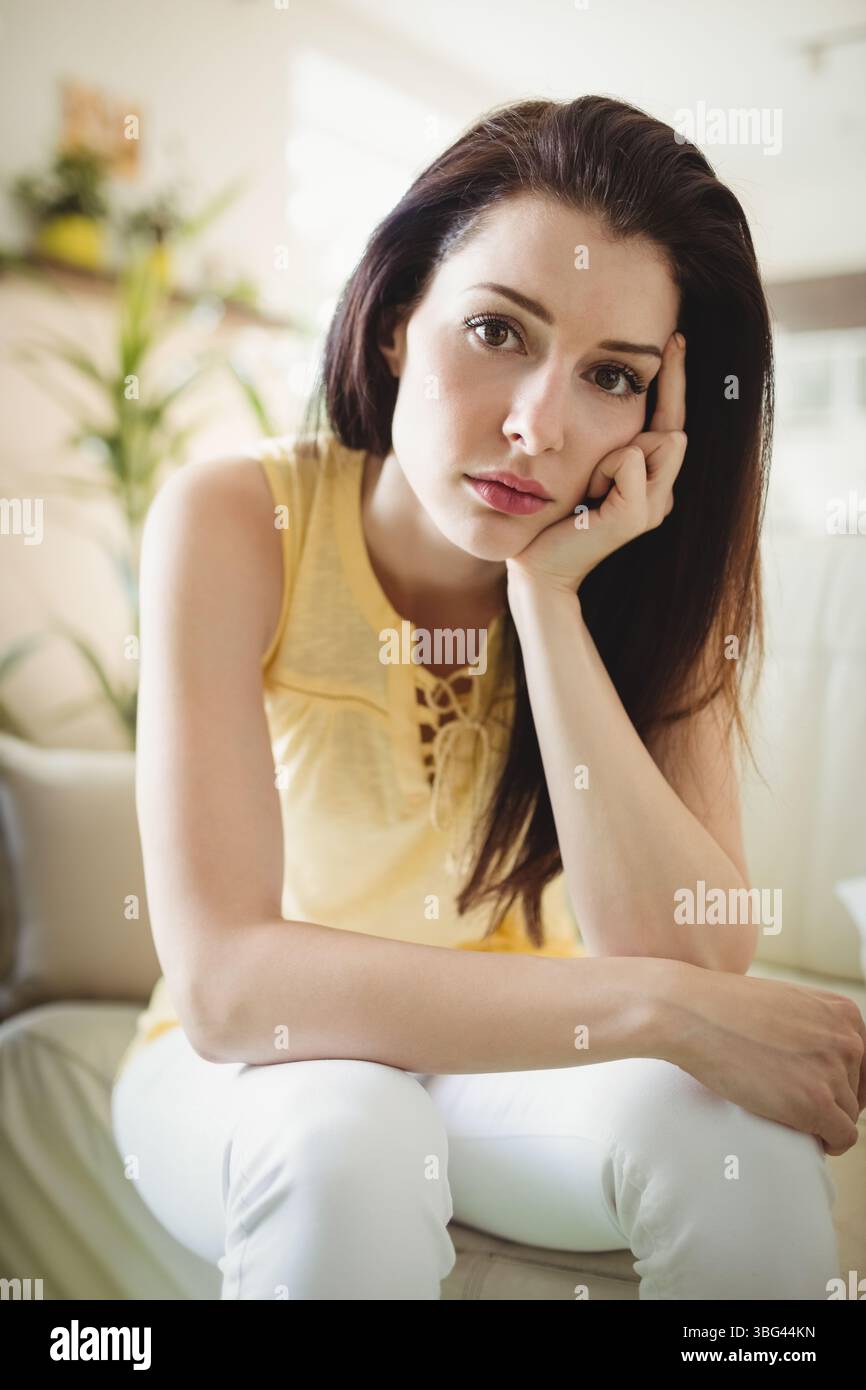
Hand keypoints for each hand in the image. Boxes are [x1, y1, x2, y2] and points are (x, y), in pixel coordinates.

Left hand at [506, 331, 687, 593]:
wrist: (537, 564)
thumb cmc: (552, 513)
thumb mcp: (583, 463)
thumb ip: (608, 434)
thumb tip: (624, 382)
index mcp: (653, 478)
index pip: (674, 418)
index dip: (677, 378)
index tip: (674, 336)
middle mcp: (662, 493)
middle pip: (672, 426)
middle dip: (631, 432)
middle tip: (594, 478)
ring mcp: (654, 507)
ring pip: (656, 439)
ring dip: (611, 454)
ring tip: (591, 490)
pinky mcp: (635, 516)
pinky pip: (630, 459)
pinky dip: (605, 469)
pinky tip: (590, 499)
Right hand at [661, 961, 865, 1156]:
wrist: (694, 1013)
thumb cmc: (727, 1006)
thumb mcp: (787, 1002)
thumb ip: (815, 1026)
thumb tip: (820, 1060)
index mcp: (844, 1013)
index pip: (865, 1062)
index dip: (843, 1082)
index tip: (824, 1091)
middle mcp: (847, 1041)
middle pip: (858, 1091)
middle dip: (832, 1101)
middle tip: (799, 1103)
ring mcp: (833, 1072)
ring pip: (848, 1115)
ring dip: (824, 1120)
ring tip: (790, 1114)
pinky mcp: (814, 1103)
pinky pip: (843, 1137)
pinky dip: (829, 1142)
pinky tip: (808, 1136)